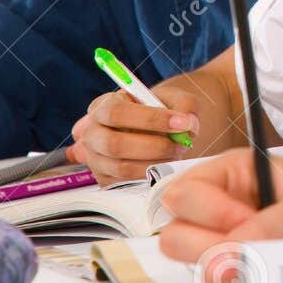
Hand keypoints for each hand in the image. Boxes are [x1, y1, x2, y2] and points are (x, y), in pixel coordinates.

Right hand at [69, 87, 200, 182]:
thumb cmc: (161, 111)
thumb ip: (185, 105)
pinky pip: (126, 183)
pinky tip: (165, 166)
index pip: (117, 113)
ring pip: (121, 167)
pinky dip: (150, 177)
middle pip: (115, 144)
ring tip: (176, 154)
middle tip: (181, 144)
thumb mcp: (174, 99)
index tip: (182, 123)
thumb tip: (189, 124)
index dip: (151, 119)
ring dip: (155, 164)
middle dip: (155, 147)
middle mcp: (93, 133)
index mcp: (104, 106)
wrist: (156, 129)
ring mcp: (95, 158)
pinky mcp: (104, 178)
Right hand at [158, 149, 282, 265]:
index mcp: (238, 172)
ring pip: (198, 266)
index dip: (206, 212)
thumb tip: (224, 259)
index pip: (180, 195)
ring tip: (280, 256)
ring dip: (229, 270)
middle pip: (175, 234)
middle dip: (209, 245)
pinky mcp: (255, 271)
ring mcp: (241, 242)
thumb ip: (270, 229)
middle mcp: (231, 206)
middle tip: (260, 243)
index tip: (243, 220)